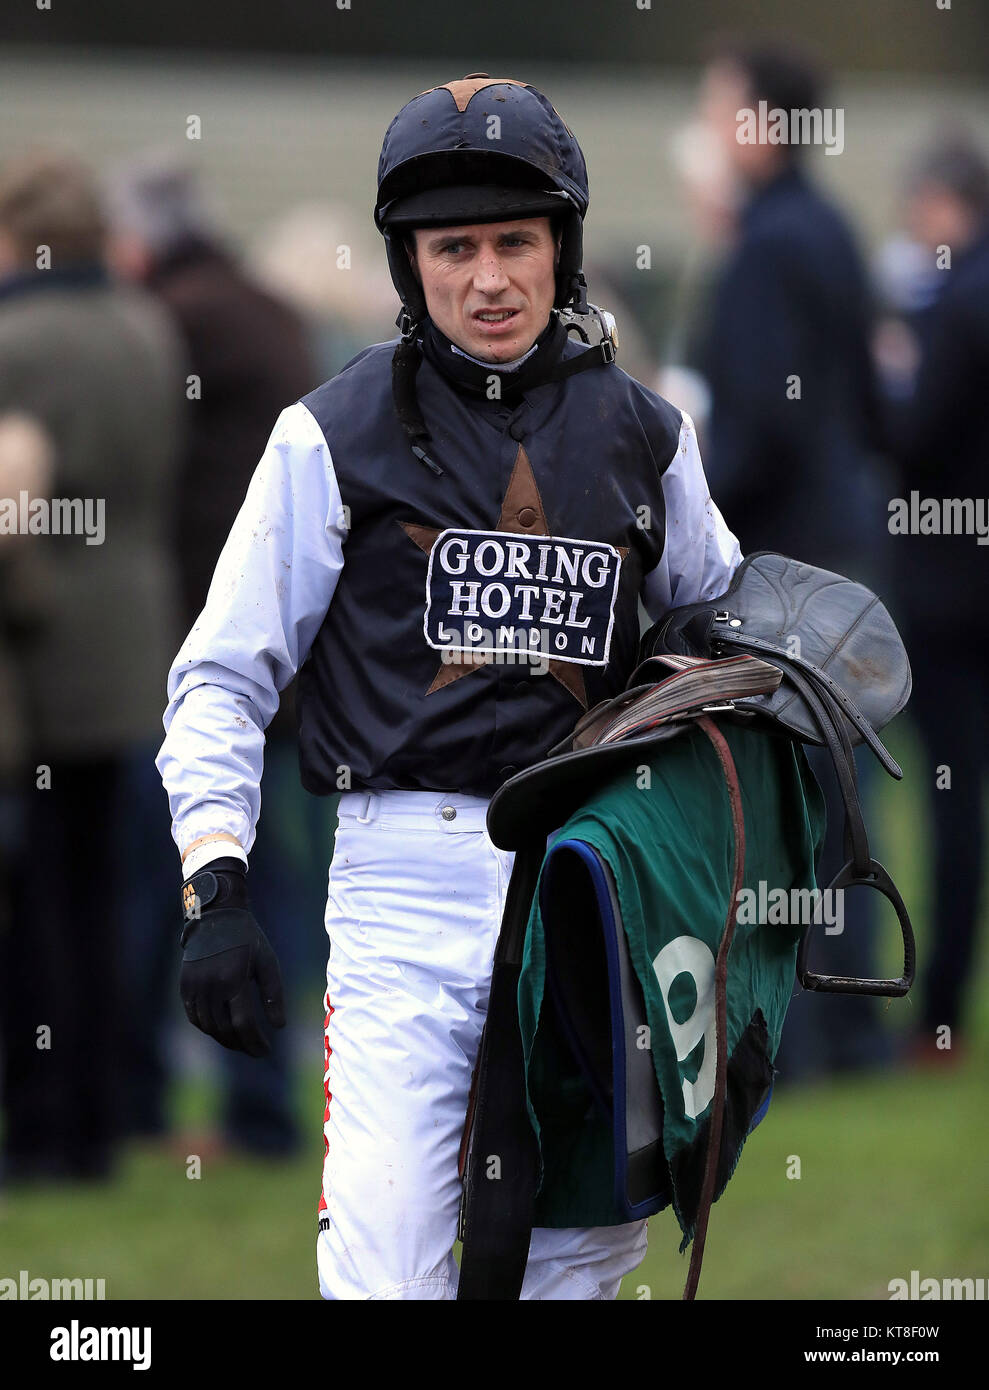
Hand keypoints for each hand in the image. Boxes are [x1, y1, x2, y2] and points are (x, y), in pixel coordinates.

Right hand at [179, 859, 285, 1056]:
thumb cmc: (247, 939)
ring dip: (225, 1040)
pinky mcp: (185, 986)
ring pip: (208, 1026)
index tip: (266, 1051)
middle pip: (224, 1029)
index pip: (243, 1023)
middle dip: (242, 1045)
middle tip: (256, 1050)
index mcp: (233, 979)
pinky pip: (194, 1017)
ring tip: (241, 1043)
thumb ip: (273, 994)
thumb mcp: (267, 962)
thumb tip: (279, 1027)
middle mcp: (211, 985)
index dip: (255, 1042)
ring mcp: (195, 986)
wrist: (215, 917)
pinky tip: (222, 1031)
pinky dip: (208, 1029)